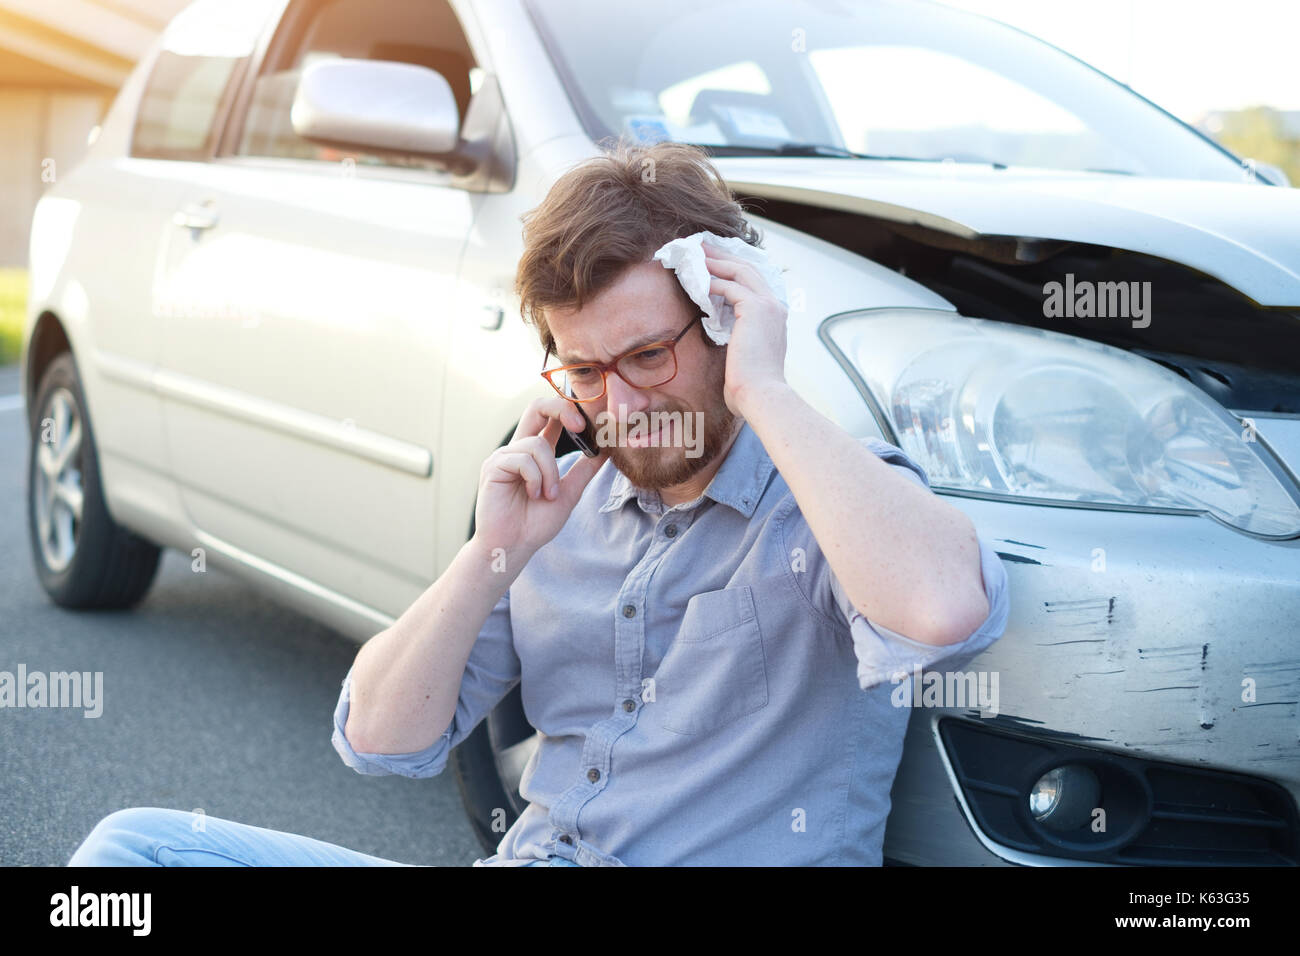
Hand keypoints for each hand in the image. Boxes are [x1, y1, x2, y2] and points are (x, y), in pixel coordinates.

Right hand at [472, 395, 608, 562]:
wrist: (513, 546)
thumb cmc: (535, 523)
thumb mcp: (569, 493)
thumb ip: (584, 471)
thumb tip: (606, 450)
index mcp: (534, 453)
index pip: (550, 417)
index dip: (570, 411)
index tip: (593, 424)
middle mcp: (517, 449)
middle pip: (536, 407)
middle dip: (561, 408)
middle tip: (581, 425)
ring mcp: (503, 456)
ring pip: (538, 444)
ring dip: (551, 473)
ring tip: (548, 495)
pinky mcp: (493, 467)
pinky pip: (523, 460)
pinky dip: (536, 479)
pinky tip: (533, 495)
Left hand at [703, 241, 788, 415]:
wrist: (760, 394)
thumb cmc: (750, 384)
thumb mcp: (745, 355)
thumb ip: (739, 337)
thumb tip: (723, 333)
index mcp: (775, 317)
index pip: (755, 283)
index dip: (734, 269)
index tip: (714, 263)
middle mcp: (776, 306)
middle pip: (749, 269)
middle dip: (724, 257)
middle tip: (703, 249)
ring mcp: (768, 306)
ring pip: (741, 271)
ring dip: (717, 262)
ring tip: (698, 255)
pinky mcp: (756, 309)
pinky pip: (731, 286)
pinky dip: (713, 282)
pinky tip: (699, 281)